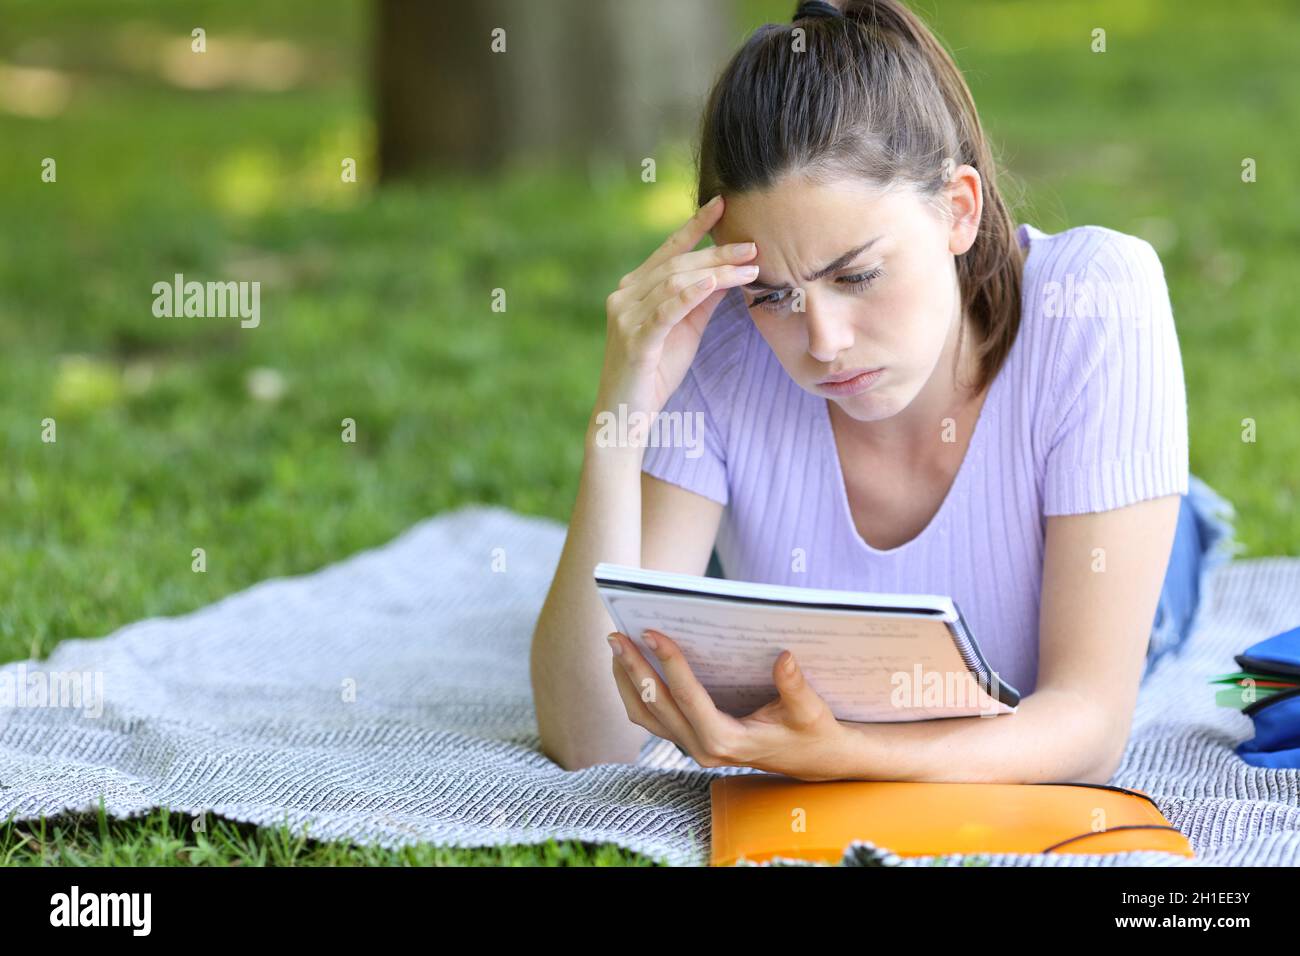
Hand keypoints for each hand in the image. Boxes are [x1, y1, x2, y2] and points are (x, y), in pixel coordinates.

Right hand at [595, 195, 758, 422]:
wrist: (626, 416)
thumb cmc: (655, 372)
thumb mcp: (686, 329)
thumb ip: (702, 300)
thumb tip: (731, 272)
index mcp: (635, 288)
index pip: (669, 249)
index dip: (696, 226)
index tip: (723, 204)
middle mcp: (625, 295)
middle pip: (676, 263)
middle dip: (717, 253)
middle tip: (753, 246)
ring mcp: (625, 316)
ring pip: (674, 282)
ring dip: (714, 273)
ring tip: (748, 269)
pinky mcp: (634, 340)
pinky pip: (665, 311)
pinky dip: (690, 294)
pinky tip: (713, 283)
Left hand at [607, 629, 855, 781]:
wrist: (813, 760)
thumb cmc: (812, 733)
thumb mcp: (810, 711)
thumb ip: (795, 687)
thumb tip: (785, 656)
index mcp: (728, 741)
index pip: (688, 697)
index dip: (669, 663)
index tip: (652, 632)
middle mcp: (703, 748)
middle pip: (656, 705)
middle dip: (633, 668)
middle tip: (615, 634)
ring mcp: (692, 746)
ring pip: (645, 715)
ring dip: (627, 680)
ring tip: (615, 645)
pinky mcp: (689, 740)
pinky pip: (651, 718)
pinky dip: (636, 690)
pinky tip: (632, 664)